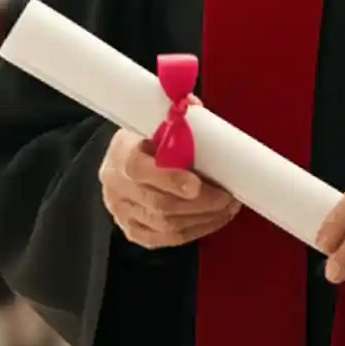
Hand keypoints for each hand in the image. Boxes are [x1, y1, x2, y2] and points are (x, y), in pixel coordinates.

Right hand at [99, 128, 239, 248]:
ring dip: (204, 219)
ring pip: (166, 226)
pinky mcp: (132, 231)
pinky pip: (166, 240)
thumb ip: (173, 118)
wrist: (118, 160)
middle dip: (201, 204)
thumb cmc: (143, 139)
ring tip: (228, 207)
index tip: (197, 185)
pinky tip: (213, 220)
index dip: (170, 180)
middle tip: (228, 197)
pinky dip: (194, 231)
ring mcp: (122, 213)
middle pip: (159, 204)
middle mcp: (116, 188)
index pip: (138, 170)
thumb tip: (194, 105)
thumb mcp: (152, 123)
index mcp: (120, 155)